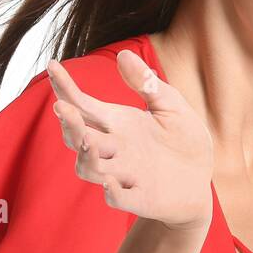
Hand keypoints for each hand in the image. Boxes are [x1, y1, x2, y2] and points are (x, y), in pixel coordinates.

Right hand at [47, 49, 214, 232]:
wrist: (200, 183)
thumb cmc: (183, 142)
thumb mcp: (171, 107)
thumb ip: (148, 84)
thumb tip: (123, 53)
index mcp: (119, 123)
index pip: (84, 105)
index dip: (66, 88)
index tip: (53, 66)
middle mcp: (115, 149)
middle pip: (78, 137)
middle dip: (69, 124)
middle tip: (62, 108)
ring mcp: (124, 174)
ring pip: (89, 169)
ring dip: (86, 157)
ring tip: (88, 140)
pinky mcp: (139, 197)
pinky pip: (118, 199)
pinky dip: (112, 193)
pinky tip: (110, 184)